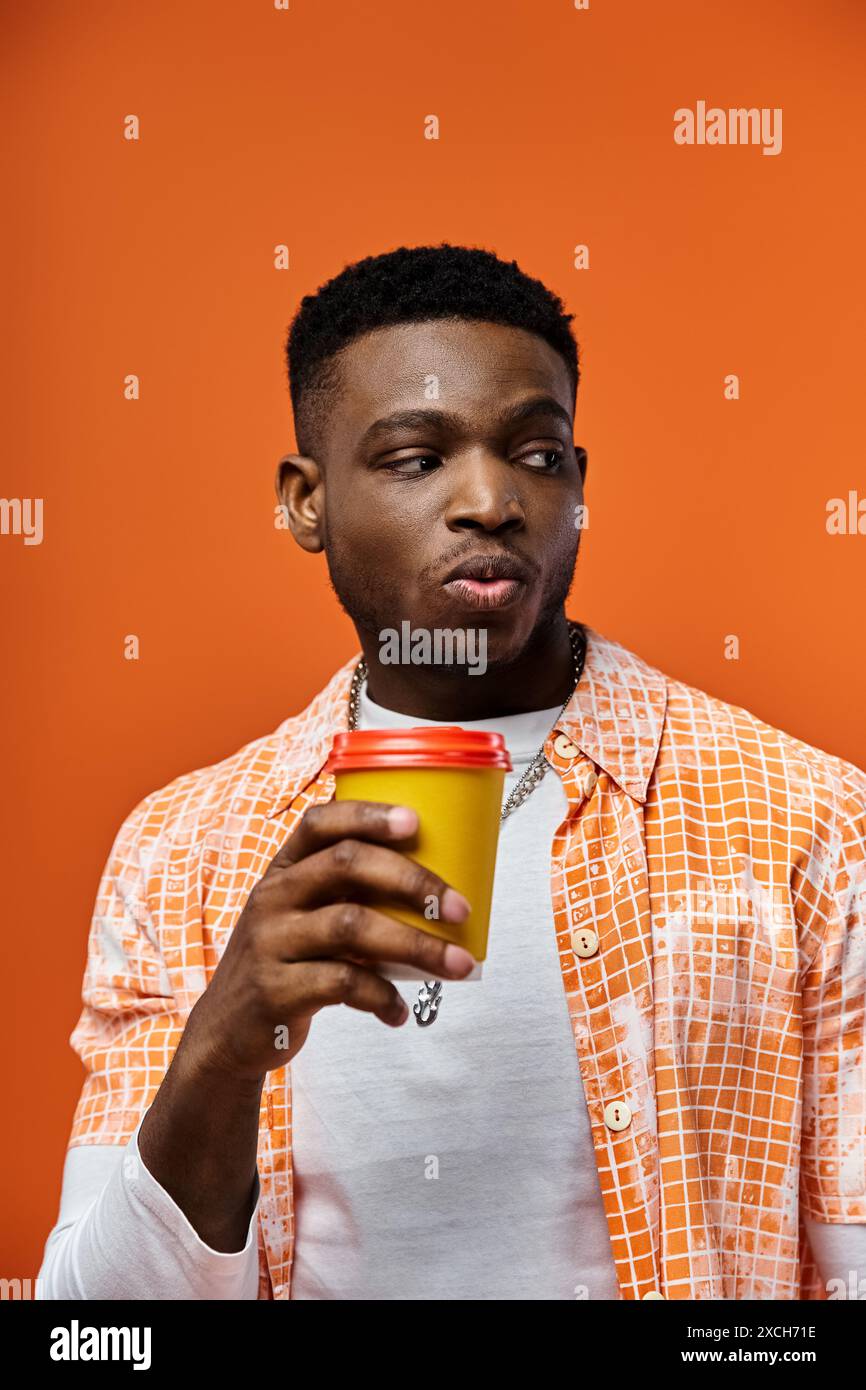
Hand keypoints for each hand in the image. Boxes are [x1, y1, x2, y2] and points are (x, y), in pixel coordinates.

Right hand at [179, 800, 474, 1081]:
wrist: (229, 1031)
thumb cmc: (288, 963)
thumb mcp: (305, 918)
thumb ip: (351, 898)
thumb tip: (440, 893)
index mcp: (284, 869)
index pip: (320, 823)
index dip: (367, 815)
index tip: (415, 821)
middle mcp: (273, 897)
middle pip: (346, 865)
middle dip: (412, 882)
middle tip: (459, 908)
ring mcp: (270, 942)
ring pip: (352, 926)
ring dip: (415, 945)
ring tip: (458, 966)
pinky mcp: (274, 990)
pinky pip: (341, 983)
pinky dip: (382, 997)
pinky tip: (399, 1012)